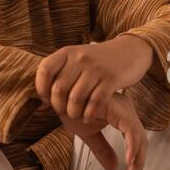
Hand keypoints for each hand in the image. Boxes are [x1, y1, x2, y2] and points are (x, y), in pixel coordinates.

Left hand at [36, 35, 154, 123]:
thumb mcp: (77, 59)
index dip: (42, 89)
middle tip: (64, 112)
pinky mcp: (112, 79)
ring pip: (76, 98)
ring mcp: (96, 68)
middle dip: (59, 106)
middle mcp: (80, 58)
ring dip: (74, 113)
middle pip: (59, 89)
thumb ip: (59, 73)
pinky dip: (89, 114)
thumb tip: (39, 99)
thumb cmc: (98, 61)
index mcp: (68, 52)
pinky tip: (89, 118)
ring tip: (77, 116)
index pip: (45, 70)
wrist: (129, 51)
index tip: (47, 100)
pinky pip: (95, 102)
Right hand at [53, 92, 147, 169]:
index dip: (137, 160)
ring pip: (139, 137)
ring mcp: (123, 108)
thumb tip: (114, 168)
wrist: (57, 97)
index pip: (135, 140)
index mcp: (122, 114)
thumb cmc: (71, 109)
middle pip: (141, 140)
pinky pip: (131, 131)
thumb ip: (102, 150)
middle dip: (138, 163)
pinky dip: (132, 147)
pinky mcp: (118, 109)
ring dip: (136, 160)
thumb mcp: (89, 134)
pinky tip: (128, 161)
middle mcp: (126, 109)